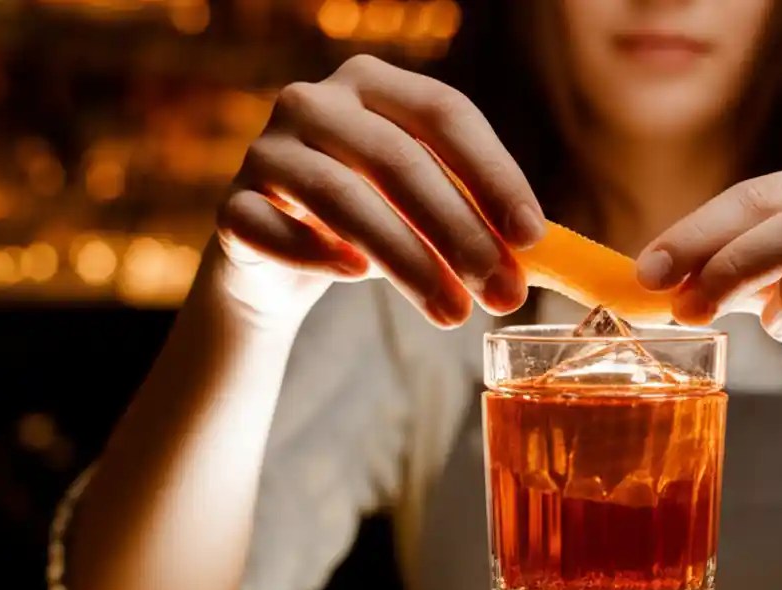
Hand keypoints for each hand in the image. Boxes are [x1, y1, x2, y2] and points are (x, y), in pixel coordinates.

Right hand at [213, 55, 544, 326]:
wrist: (280, 257)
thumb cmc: (375, 222)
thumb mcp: (429, 209)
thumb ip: (481, 219)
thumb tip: (549, 259)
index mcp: (374, 83)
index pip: (444, 113)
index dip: (494, 174)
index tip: (532, 237)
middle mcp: (315, 102)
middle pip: (398, 160)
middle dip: (460, 233)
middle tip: (502, 293)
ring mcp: (266, 151)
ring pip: (343, 199)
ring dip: (407, 261)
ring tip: (453, 314)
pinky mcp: (232, 207)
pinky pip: (274, 230)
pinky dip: (319, 254)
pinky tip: (357, 276)